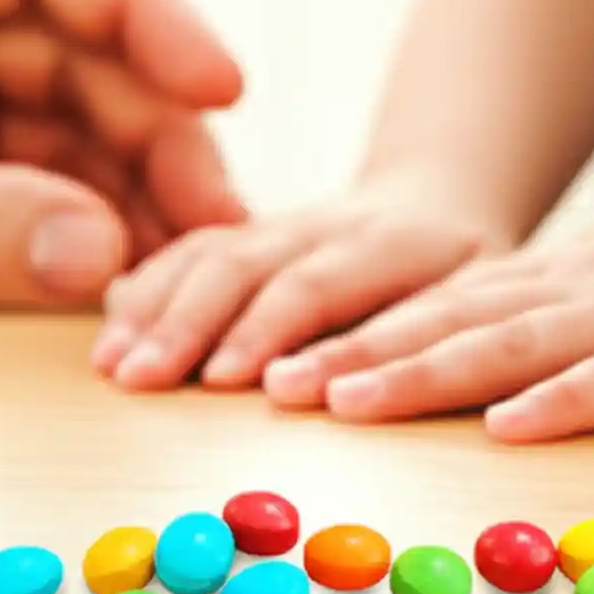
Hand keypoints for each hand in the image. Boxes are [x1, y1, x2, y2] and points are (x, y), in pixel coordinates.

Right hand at [93, 187, 509, 389]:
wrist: (441, 201)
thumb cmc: (468, 273)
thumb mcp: (481, 298)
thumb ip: (424, 337)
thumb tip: (351, 392)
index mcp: (390, 239)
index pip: (318, 281)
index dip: (272, 329)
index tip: (232, 383)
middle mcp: (325, 223)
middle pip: (243, 264)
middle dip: (188, 324)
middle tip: (141, 381)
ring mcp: (280, 224)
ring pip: (206, 253)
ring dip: (154, 308)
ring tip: (112, 366)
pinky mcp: (250, 233)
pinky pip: (189, 249)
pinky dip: (148, 286)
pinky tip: (113, 322)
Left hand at [265, 171, 593, 440]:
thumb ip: (555, 314)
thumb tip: (480, 359)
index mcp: (559, 276)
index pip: (439, 305)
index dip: (357, 335)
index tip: (282, 366)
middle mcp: (578, 286)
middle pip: (449, 320)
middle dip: (357, 354)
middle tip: (274, 386)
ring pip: (510, 344)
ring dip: (421, 373)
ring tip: (346, 401)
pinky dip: (560, 403)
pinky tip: (508, 430)